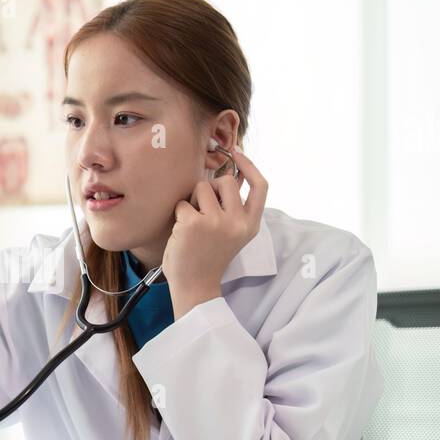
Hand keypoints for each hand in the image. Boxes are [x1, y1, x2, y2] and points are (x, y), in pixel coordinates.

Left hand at [161, 147, 267, 317]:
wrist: (195, 286)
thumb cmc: (209, 257)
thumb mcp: (232, 233)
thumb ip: (234, 206)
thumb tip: (233, 171)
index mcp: (251, 224)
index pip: (261, 186)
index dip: (249, 166)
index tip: (236, 153)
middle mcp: (237, 222)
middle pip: (225, 180)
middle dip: (210, 188)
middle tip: (203, 208)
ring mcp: (216, 222)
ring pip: (201, 188)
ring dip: (193, 201)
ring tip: (193, 224)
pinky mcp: (193, 224)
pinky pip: (182, 203)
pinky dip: (179, 214)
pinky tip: (182, 232)